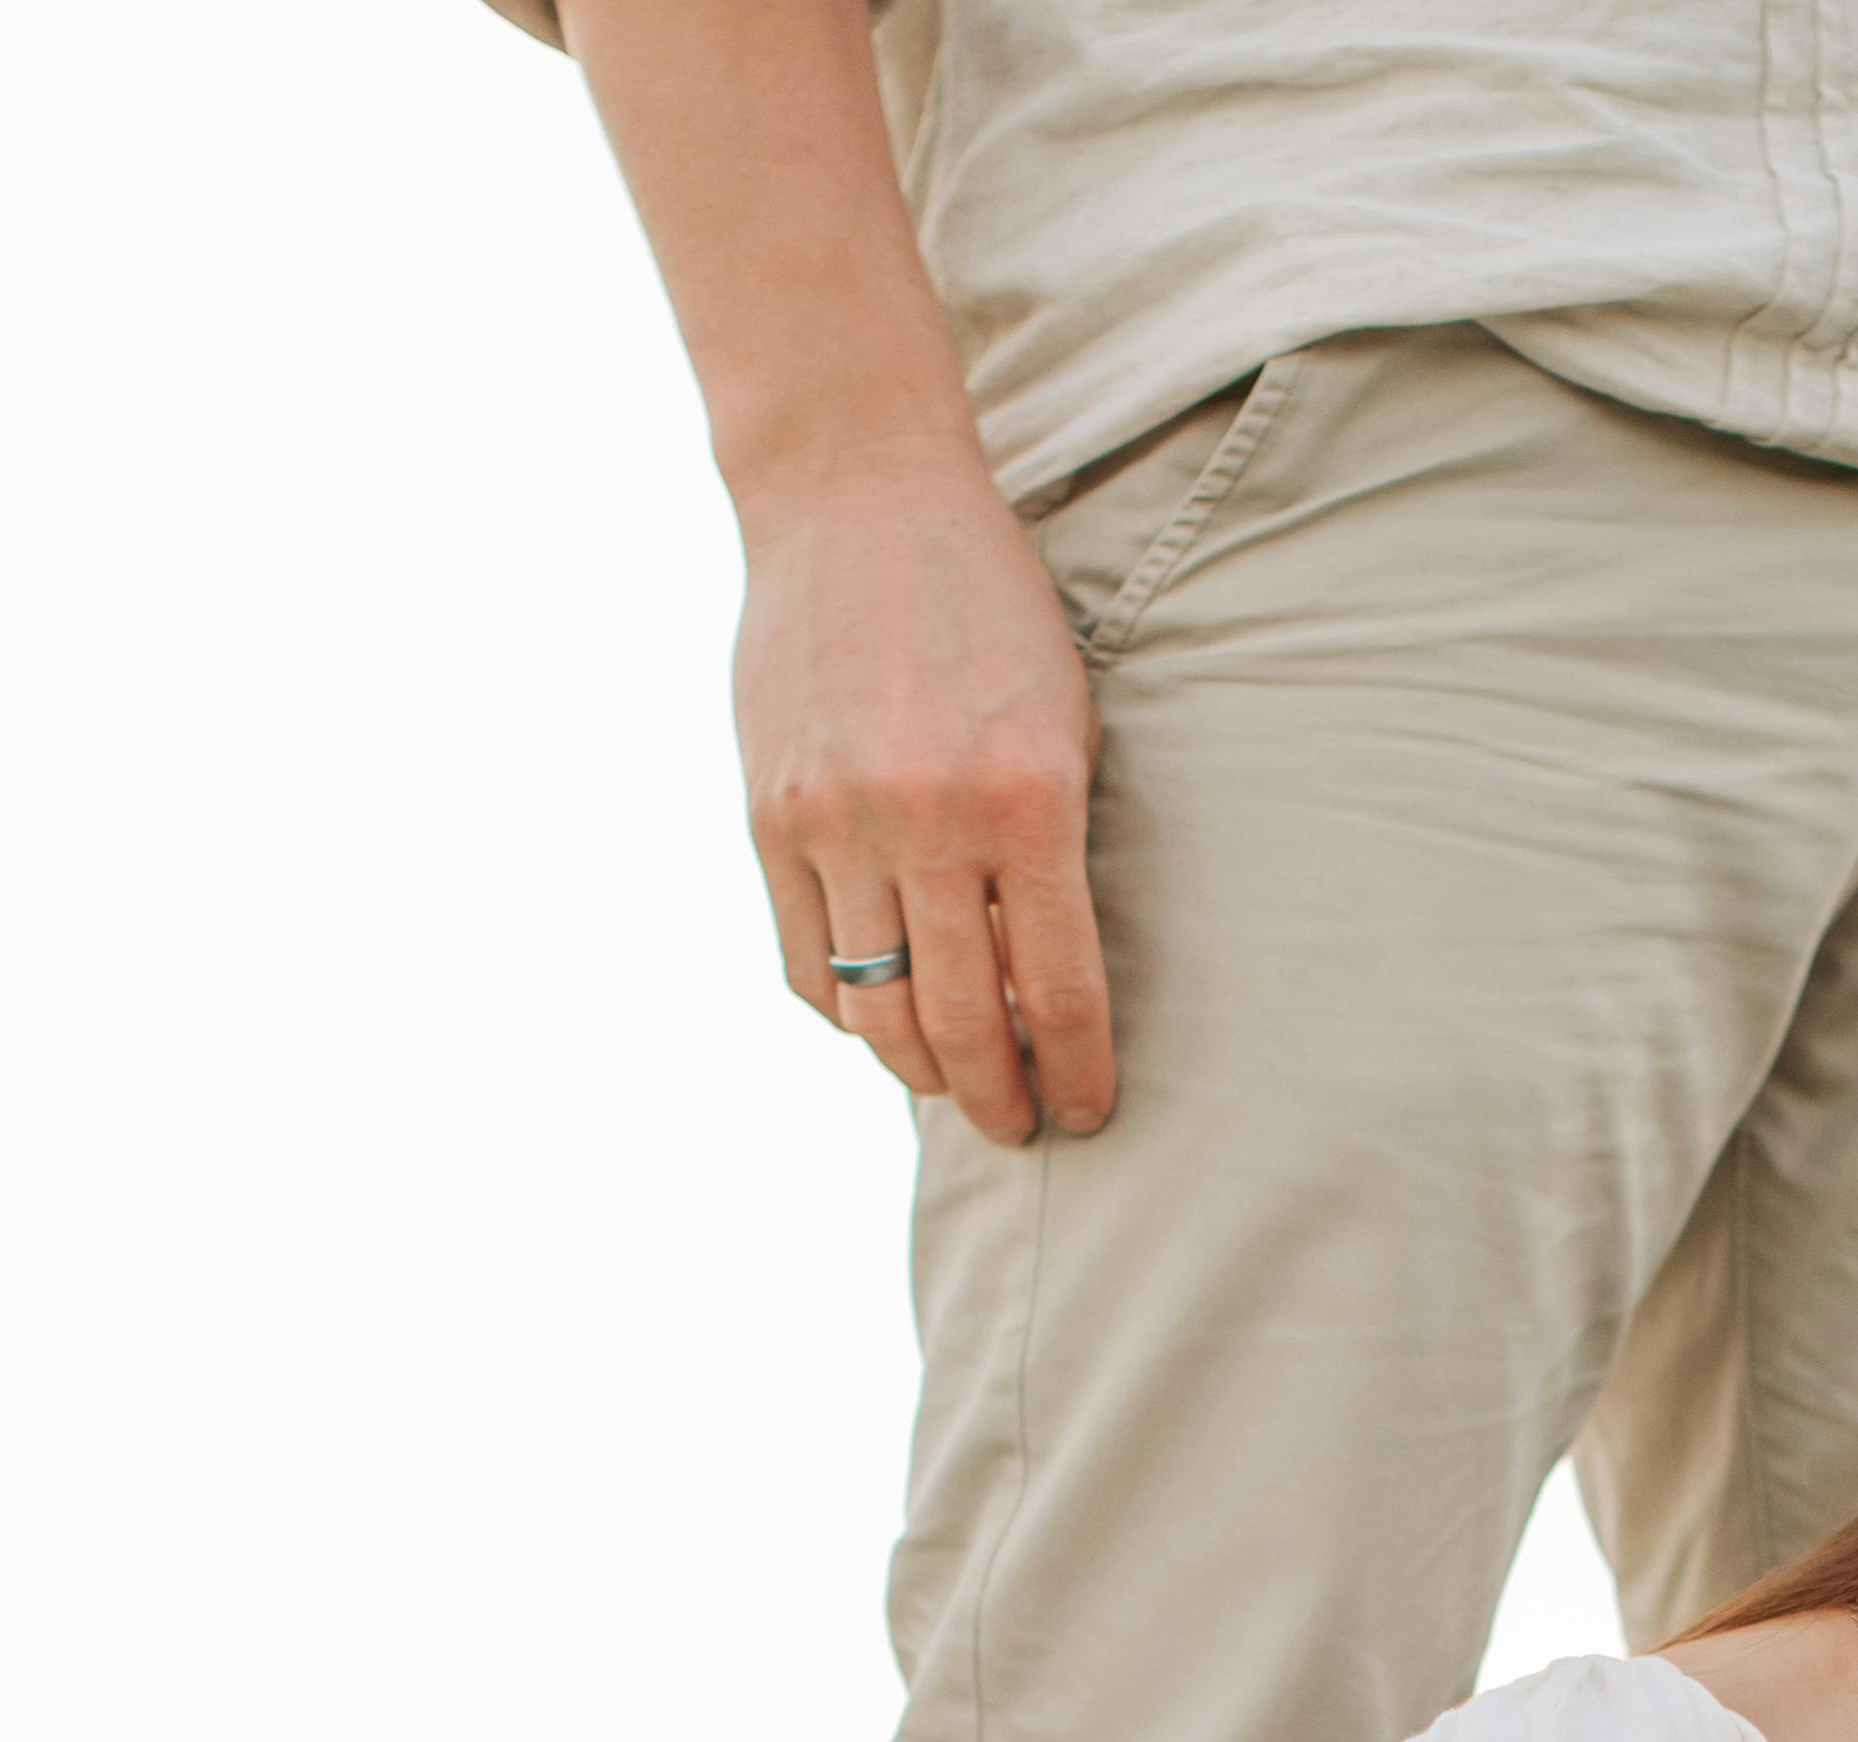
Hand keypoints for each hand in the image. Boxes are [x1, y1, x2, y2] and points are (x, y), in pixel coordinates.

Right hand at [731, 455, 1113, 1143]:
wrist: (856, 499)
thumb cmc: (989, 609)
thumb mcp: (1063, 717)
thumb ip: (1056, 848)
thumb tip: (1050, 985)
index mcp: (1026, 800)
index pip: (1061, 991)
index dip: (1078, 1073)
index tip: (1088, 1113)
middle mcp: (927, 822)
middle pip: (964, 1023)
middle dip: (1000, 1097)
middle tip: (1022, 1127)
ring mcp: (835, 822)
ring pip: (875, 1009)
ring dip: (921, 1072)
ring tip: (956, 1088)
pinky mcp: (768, 816)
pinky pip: (806, 962)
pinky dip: (847, 1011)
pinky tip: (882, 1019)